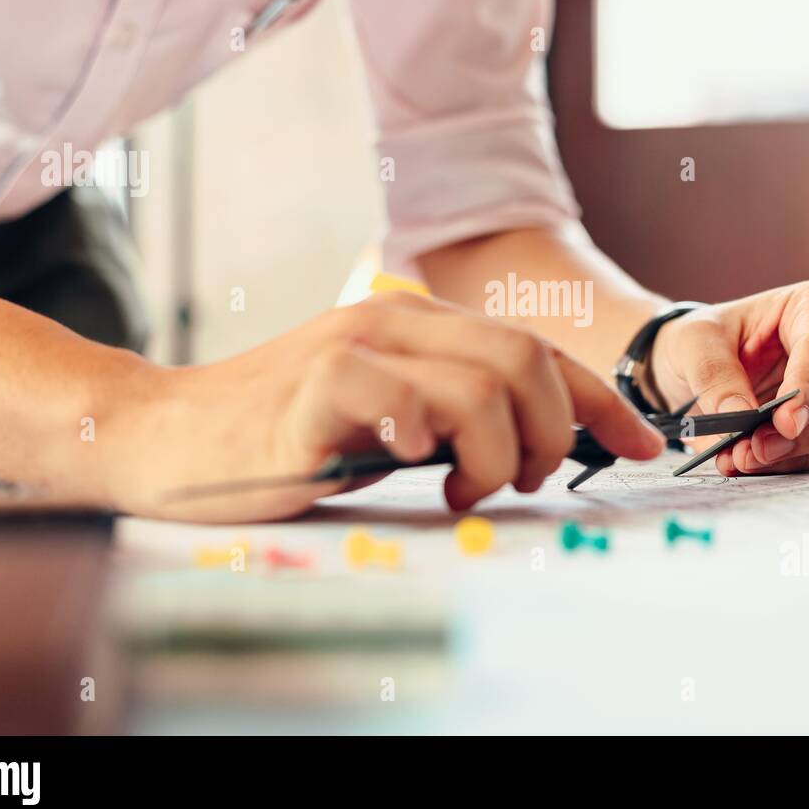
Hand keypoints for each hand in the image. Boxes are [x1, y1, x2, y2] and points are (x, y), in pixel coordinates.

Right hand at [107, 291, 663, 520]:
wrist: (165, 432)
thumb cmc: (284, 434)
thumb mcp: (387, 415)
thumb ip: (456, 412)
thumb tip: (551, 443)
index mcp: (420, 322)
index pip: (538, 348)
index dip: (603, 401)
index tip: (643, 445)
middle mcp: (394, 320)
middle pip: (528, 359)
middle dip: (557, 432)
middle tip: (526, 480)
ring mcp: (354, 347)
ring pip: (486, 386)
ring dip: (500, 453)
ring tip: (466, 488)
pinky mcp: (314, 388)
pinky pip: (404, 404)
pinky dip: (428, 438)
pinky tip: (413, 465)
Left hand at [647, 282, 808, 474]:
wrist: (702, 363)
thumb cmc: (709, 338)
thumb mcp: (694, 342)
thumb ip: (714, 374)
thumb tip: (740, 417)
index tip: (784, 423)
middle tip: (761, 449)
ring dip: (802, 454)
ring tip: (747, 459)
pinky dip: (796, 464)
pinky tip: (758, 463)